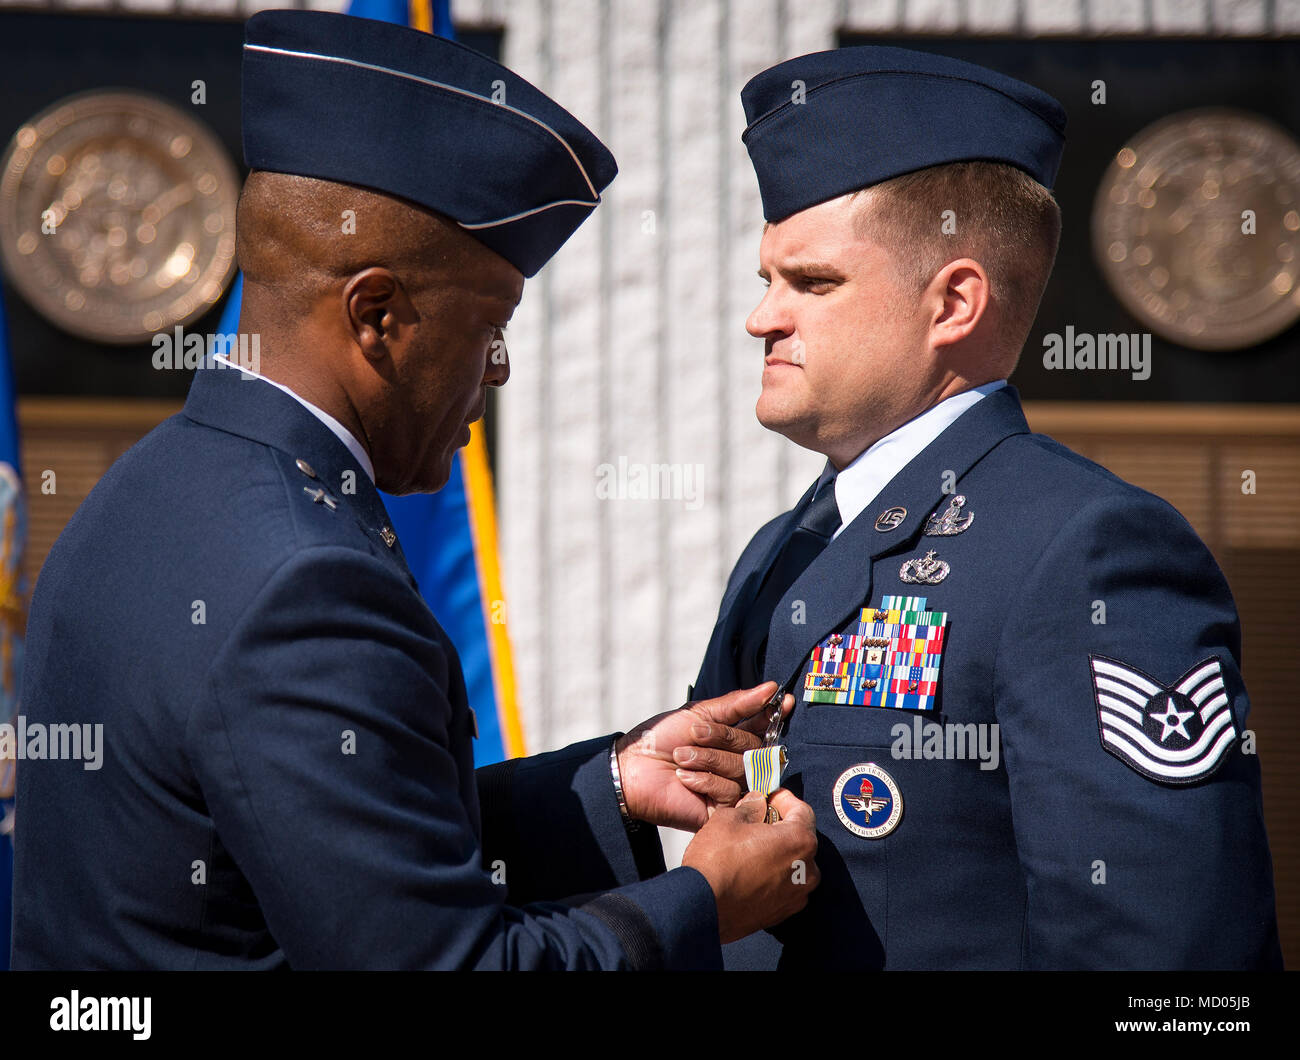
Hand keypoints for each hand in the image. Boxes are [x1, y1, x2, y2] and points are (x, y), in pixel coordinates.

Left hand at [615, 683, 794, 831]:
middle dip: (722, 737)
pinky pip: (731, 792)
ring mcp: (732, 789)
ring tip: (681, 758)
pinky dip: (705, 781)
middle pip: (753, 748)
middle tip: (694, 734)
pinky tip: (684, 779)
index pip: (762, 727)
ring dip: (708, 759)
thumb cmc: (661, 739)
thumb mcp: (698, 714)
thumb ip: (737, 704)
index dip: (774, 715)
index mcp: (732, 740)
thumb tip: (771, 688)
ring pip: (742, 769)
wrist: (633, 769)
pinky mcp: (722, 811)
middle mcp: (737, 765)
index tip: (785, 700)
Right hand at [682, 790, 819, 942]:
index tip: (769, 798)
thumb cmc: (716, 862)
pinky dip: (773, 876)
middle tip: (757, 821)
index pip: (802, 811)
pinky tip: (750, 871)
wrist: (701, 907)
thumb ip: (750, 807)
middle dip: (781, 827)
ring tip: (751, 848)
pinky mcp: (784, 913)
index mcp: (799, 841)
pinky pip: (785, 885)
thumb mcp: (729, 818)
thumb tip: (757, 804)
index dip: (783, 800)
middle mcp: (807, 870)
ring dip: (778, 853)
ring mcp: (797, 895)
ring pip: (793, 864)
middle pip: (800, 838)